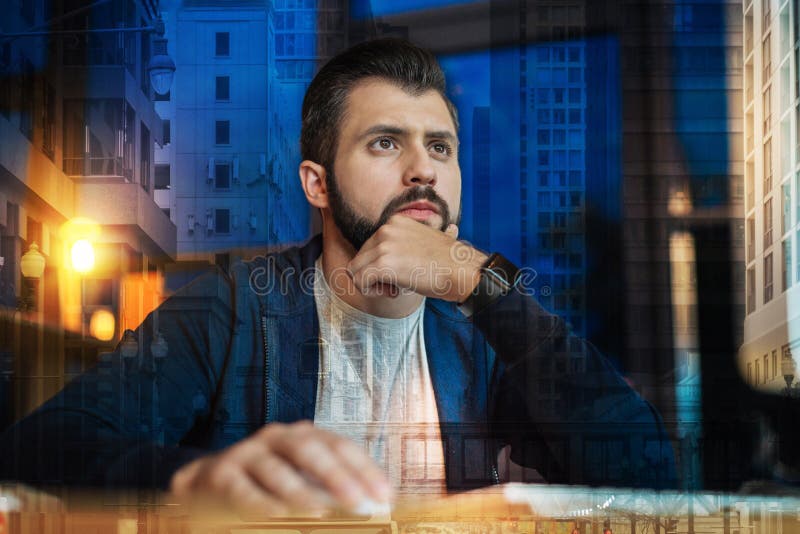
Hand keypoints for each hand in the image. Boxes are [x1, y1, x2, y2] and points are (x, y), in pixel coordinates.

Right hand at [169, 421, 390, 518]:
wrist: (205, 486)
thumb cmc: (266, 485)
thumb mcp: (300, 482)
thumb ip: (330, 491)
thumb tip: (370, 507)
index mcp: (303, 436)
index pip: (340, 446)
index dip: (364, 469)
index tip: (385, 496)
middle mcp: (277, 438)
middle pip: (310, 450)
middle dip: (337, 476)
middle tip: (358, 502)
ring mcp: (248, 453)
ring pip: (277, 469)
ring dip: (301, 492)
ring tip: (321, 512)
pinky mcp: (222, 475)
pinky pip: (244, 490)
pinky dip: (263, 504)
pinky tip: (280, 517)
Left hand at [347, 214, 488, 301]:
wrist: (461, 270)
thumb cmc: (448, 263)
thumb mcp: (423, 243)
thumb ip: (404, 245)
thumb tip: (400, 255)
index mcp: (395, 222)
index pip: (368, 247)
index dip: (380, 265)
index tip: (400, 273)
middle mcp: (385, 229)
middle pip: (359, 258)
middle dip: (374, 275)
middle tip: (397, 284)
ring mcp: (383, 246)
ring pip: (355, 271)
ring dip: (372, 285)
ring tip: (394, 288)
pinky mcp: (382, 264)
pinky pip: (360, 282)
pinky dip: (372, 292)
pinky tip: (394, 291)